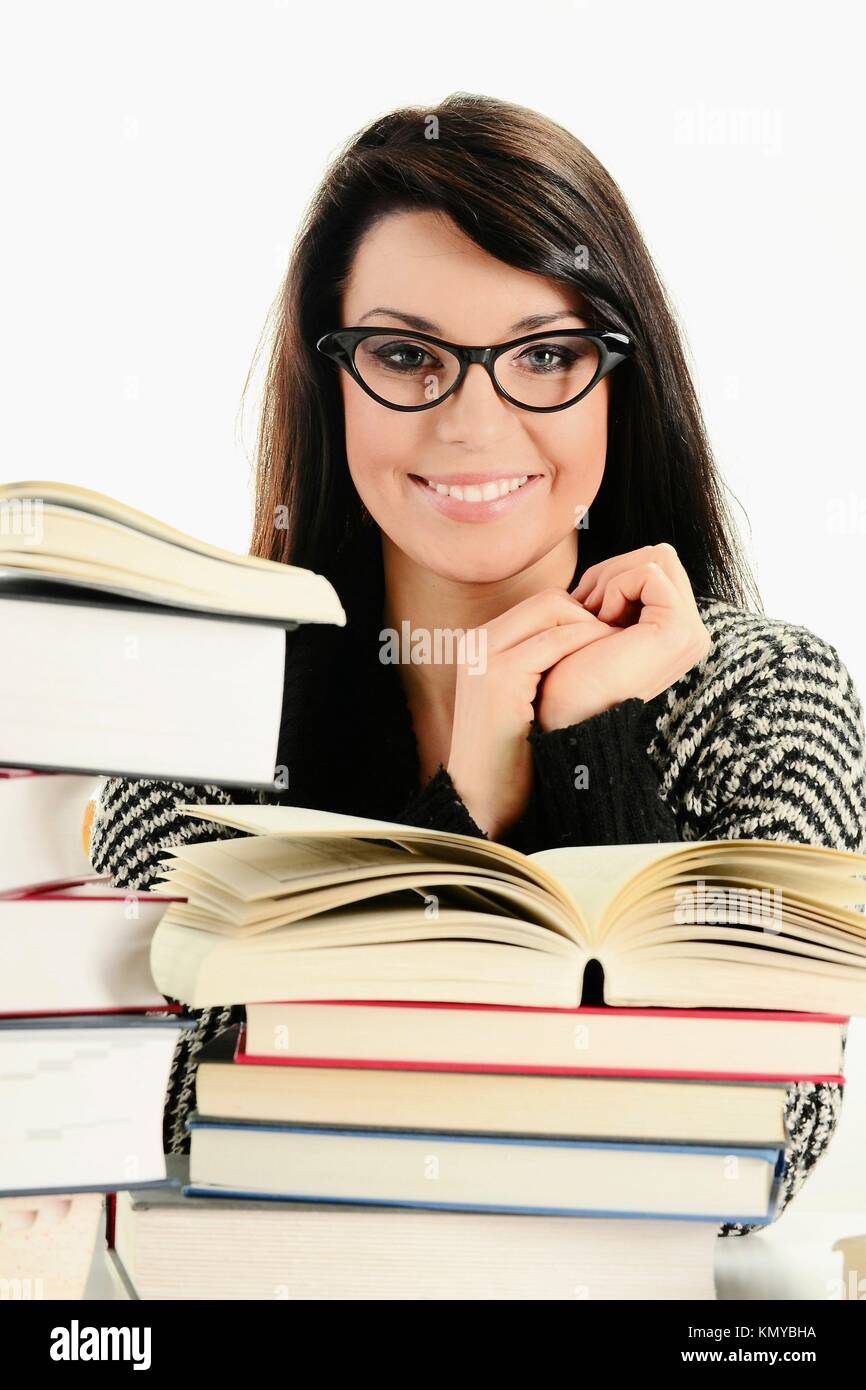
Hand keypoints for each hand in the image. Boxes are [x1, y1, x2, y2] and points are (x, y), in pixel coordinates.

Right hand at [446, 589, 613, 838]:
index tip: (609, 641)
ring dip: (592, 628)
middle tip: (620, 643)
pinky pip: (555, 641)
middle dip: (590, 617)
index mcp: (480, 645)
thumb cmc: (508, 758)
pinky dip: (586, 645)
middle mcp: (477, 642)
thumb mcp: (519, 701)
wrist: (479, 800)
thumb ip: (539, 668)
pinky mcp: (498, 676)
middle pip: (549, 601)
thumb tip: (585, 645)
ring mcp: (484, 656)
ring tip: (615, 653)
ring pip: (554, 611)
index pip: (540, 606)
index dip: (580, 618)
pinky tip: (604, 666)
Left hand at [537, 543, 711, 731]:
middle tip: (586, 609)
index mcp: (676, 629)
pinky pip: (648, 571)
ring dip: (612, 579)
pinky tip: (601, 623)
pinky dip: (616, 588)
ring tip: (593, 618)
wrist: (562, 717)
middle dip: (612, 571)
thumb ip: (623, 593)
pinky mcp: (680, 630)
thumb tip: (625, 559)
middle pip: (658, 554)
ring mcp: (691, 632)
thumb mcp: (599, 622)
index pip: (654, 562)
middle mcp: (692, 632)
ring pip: (656, 556)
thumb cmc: (568, 673)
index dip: (612, 574)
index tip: (584, 609)